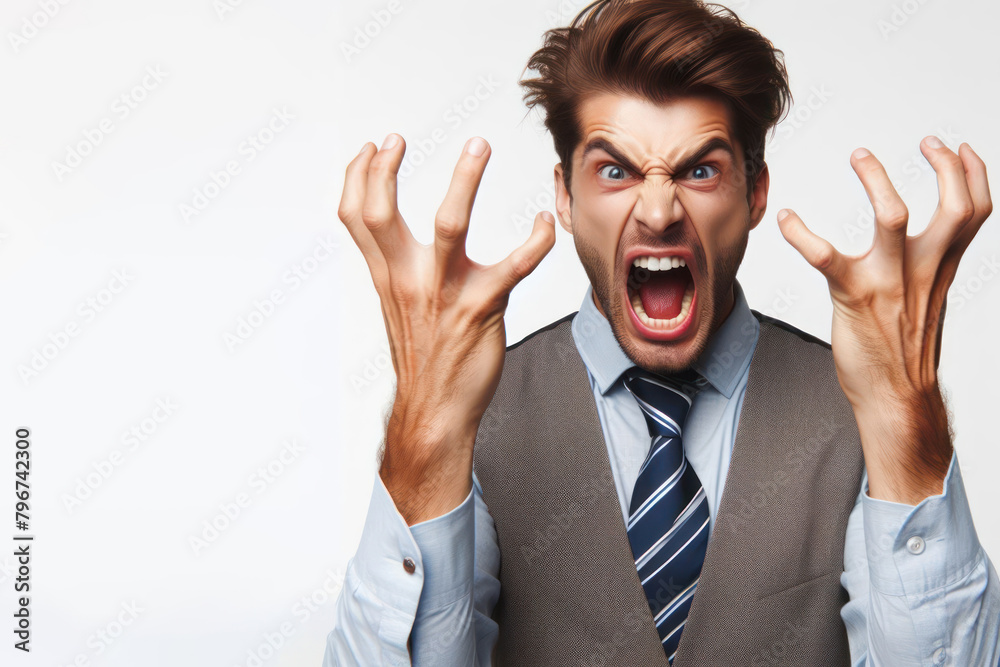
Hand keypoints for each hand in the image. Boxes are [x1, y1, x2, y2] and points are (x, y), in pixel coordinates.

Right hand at [338, 134, 555, 522]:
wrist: (435, 412)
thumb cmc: (423, 358)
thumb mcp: (398, 309)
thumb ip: (396, 269)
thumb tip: (396, 238)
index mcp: (387, 277)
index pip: (355, 218)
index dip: (357, 177)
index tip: (370, 147)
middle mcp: (408, 280)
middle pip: (382, 215)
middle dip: (385, 170)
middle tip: (398, 138)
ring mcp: (444, 293)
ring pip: (447, 225)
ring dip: (463, 181)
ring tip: (476, 147)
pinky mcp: (482, 308)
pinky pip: (513, 266)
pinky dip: (534, 241)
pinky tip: (543, 222)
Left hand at [777, 137, 991, 503]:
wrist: (896, 400)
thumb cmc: (903, 354)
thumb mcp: (926, 302)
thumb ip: (926, 269)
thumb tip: (921, 246)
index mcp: (942, 269)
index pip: (976, 212)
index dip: (974, 174)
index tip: (960, 148)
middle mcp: (923, 270)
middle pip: (954, 206)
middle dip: (945, 166)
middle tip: (924, 141)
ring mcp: (889, 282)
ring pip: (894, 216)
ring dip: (877, 179)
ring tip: (860, 155)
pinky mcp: (853, 296)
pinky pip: (825, 255)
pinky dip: (802, 234)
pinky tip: (787, 219)